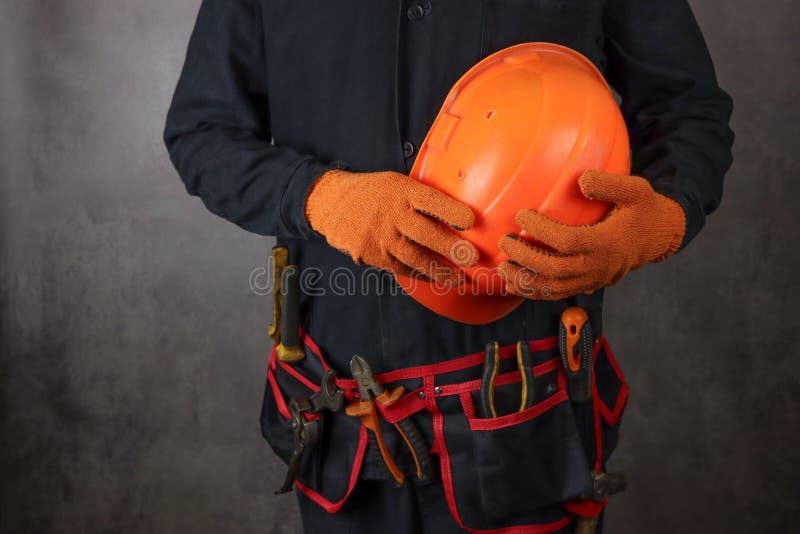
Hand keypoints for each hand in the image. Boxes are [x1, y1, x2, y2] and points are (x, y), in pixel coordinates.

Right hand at [306, 170, 478, 284]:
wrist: (332, 205)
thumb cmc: (375, 193)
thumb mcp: (397, 183)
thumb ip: (422, 198)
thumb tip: (460, 215)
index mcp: (401, 191)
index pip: (430, 200)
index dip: (450, 211)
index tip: (470, 222)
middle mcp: (391, 215)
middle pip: (425, 233)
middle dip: (451, 248)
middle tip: (473, 258)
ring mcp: (380, 238)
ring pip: (415, 258)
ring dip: (441, 271)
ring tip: (461, 279)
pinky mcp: (372, 256)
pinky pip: (402, 268)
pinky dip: (422, 274)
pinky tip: (436, 278)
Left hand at [497, 170, 685, 299]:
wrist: (657, 238)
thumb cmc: (643, 209)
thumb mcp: (636, 189)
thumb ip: (610, 184)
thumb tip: (581, 180)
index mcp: (606, 242)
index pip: (568, 241)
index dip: (542, 231)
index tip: (522, 214)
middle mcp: (597, 266)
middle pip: (554, 269)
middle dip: (525, 259)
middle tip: (504, 243)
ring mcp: (591, 279)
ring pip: (553, 288)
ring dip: (525, 281)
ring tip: (502, 267)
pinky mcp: (587, 285)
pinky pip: (557, 294)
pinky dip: (534, 292)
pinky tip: (515, 282)